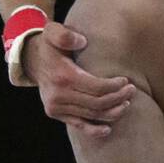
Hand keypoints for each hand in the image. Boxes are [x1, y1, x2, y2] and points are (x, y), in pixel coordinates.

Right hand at [24, 21, 136, 135]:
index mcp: (63, 76)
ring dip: (112, 112)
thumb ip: (65, 34)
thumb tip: (81, 41)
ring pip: (91, 116)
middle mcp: (58, 95)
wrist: (31, 60)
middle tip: (132, 91)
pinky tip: (108, 129)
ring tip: (126, 104)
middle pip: (97, 103)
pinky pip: (78, 125)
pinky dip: (94, 130)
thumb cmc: (49, 45)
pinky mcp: (56, 114)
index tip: (126, 81)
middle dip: (118, 98)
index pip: (96, 87)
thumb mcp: (53, 32)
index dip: (115, 86)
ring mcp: (56, 107)